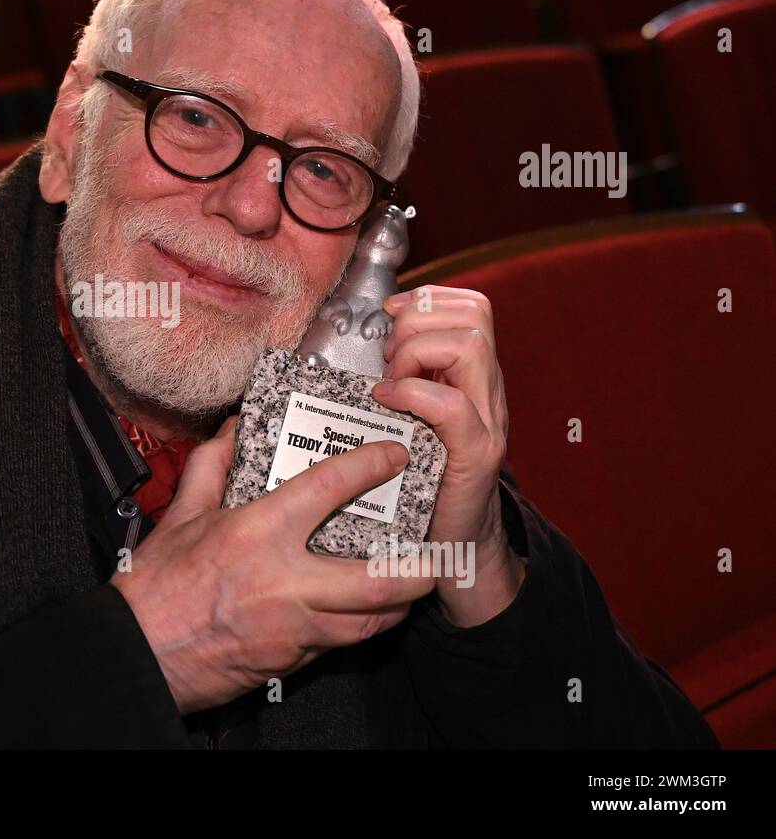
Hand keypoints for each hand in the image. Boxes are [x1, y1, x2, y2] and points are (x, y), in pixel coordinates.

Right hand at [111, 418, 434, 715]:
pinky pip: (339, 644)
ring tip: (410, 586)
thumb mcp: (181, 516)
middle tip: (436, 552)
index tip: (393, 455)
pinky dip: (359, 628)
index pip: (330, 488)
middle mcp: (284, 580)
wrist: (139, 654)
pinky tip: (364, 615)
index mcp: (257, 531)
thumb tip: (233, 429)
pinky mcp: (289, 661)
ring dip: (397, 605)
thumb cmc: (155, 587)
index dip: (370, 466)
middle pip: (378, 579)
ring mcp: (292, 627)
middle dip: (419, 569)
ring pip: (370, 622)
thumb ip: (211, 467)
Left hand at [373, 285, 524, 627]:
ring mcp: (488, 420)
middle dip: (418, 321)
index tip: (390, 320)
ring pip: (471, 345)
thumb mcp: (409, 415)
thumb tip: (353, 343)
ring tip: (390, 381)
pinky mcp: (476, 454)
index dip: (427, 298)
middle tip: (388, 358)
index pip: (471, 306)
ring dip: (418, 352)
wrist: (454, 542)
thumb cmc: (419, 477)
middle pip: (475, 315)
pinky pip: (453, 405)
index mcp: (470, 375)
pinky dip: (413, 394)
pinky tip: (387, 402)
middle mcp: (487, 390)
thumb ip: (397, 379)